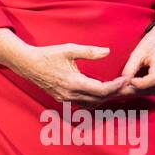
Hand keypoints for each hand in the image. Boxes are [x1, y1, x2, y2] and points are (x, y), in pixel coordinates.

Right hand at [14, 42, 129, 107]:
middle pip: (99, 99)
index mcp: (74, 82)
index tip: (125, 80)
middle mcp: (71, 94)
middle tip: (125, 84)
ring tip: (116, 88)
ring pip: (92, 104)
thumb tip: (107, 51)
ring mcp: (66, 99)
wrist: (29, 65)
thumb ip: (90, 52)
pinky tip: (100, 93)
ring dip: (105, 98)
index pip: (102, 90)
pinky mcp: (63, 100)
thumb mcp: (69, 49)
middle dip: (114, 93)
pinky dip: (94, 100)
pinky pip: (83, 104)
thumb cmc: (49, 55)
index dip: (116, 86)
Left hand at [114, 25, 154, 96]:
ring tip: (124, 91)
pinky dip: (144, 89)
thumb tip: (122, 82)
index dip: (140, 83)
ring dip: (138, 92)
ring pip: (153, 90)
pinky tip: (134, 88)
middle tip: (119, 92)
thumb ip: (130, 68)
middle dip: (134, 91)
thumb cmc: (153, 42)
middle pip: (152, 88)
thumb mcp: (138, 52)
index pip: (154, 79)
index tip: (128, 80)